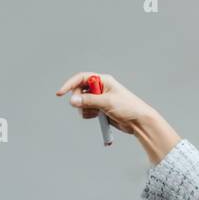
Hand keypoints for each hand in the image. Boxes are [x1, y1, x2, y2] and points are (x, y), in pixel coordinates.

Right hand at [56, 70, 181, 165]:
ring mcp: (100, 99)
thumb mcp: (106, 103)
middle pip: (79, 92)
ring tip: (98, 113)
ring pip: (82, 104)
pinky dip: (89, 115)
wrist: (138, 121)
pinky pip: (87, 111)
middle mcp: (100, 88)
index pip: (81, 78)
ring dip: (86, 110)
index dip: (70, 84)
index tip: (60, 93)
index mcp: (103, 81)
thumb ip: (88, 101)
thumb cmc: (127, 107)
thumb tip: (72, 101)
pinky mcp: (100, 109)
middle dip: (80, 101)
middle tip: (86, 107)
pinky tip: (99, 117)